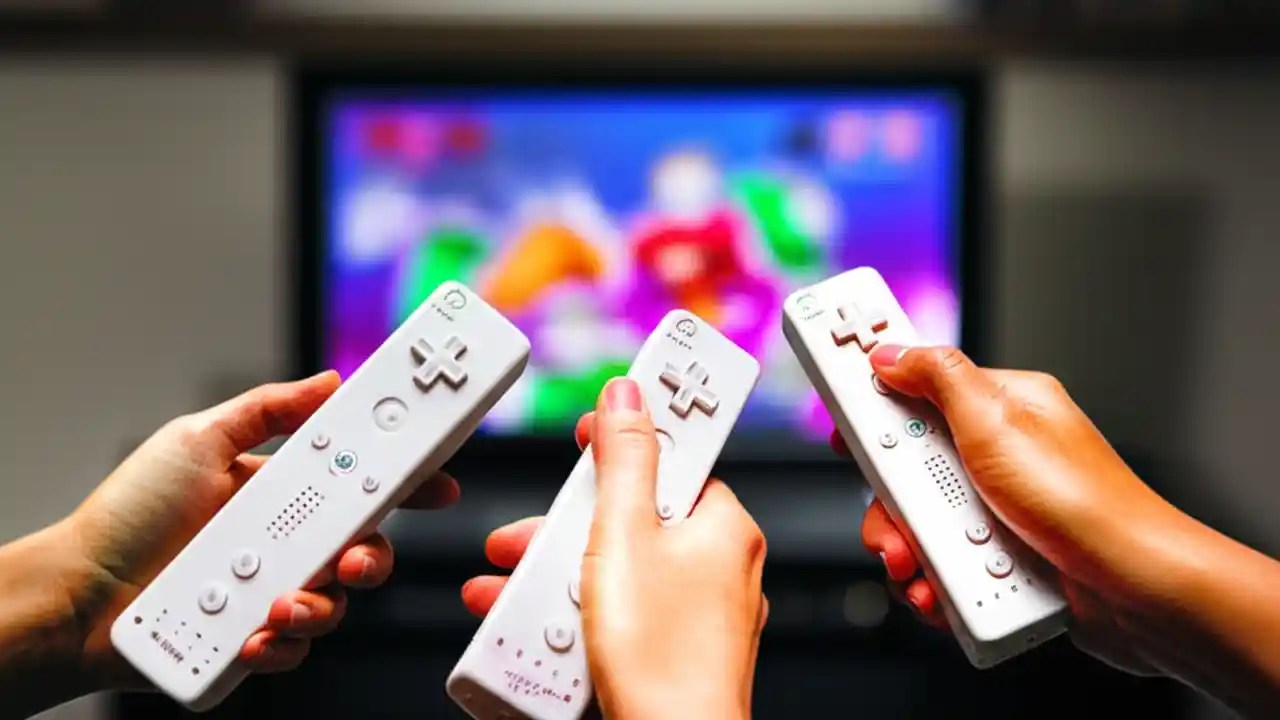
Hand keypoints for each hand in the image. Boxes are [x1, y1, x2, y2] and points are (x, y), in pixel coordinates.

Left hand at [58, 372, 459, 688]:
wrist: (77, 591)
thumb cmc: (128, 515)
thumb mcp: (197, 440)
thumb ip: (267, 410)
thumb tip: (327, 382)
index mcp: (283, 495)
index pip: (359, 485)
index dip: (404, 483)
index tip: (435, 480)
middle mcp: (287, 544)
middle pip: (364, 549)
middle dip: (375, 554)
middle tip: (354, 553)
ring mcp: (274, 593)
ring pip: (336, 603)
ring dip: (321, 604)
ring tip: (281, 601)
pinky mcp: (255, 640)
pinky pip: (294, 648)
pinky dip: (281, 642)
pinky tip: (254, 632)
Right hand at [462, 378, 766, 719]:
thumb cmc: (662, 656)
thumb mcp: (624, 534)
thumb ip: (623, 460)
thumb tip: (629, 398)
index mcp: (724, 526)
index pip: (674, 456)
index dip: (624, 440)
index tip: (590, 430)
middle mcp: (722, 566)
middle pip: (635, 518)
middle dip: (567, 528)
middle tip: (529, 537)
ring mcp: (701, 612)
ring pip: (622, 569)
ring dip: (560, 576)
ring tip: (514, 592)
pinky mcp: (677, 651)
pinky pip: (626, 612)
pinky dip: (583, 613)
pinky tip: (542, 629)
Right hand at [848, 345, 1279, 714]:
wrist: (1134, 592)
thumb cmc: (1085, 502)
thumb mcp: (997, 421)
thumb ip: (939, 378)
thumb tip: (892, 352)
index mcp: (999, 409)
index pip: (917, 390)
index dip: (871, 400)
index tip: (835, 406)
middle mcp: (994, 458)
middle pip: (906, 466)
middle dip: (888, 501)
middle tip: (894, 515)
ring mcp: (995, 511)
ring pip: (918, 522)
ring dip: (909, 549)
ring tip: (920, 565)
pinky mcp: (997, 559)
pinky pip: (940, 565)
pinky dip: (933, 581)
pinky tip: (942, 589)